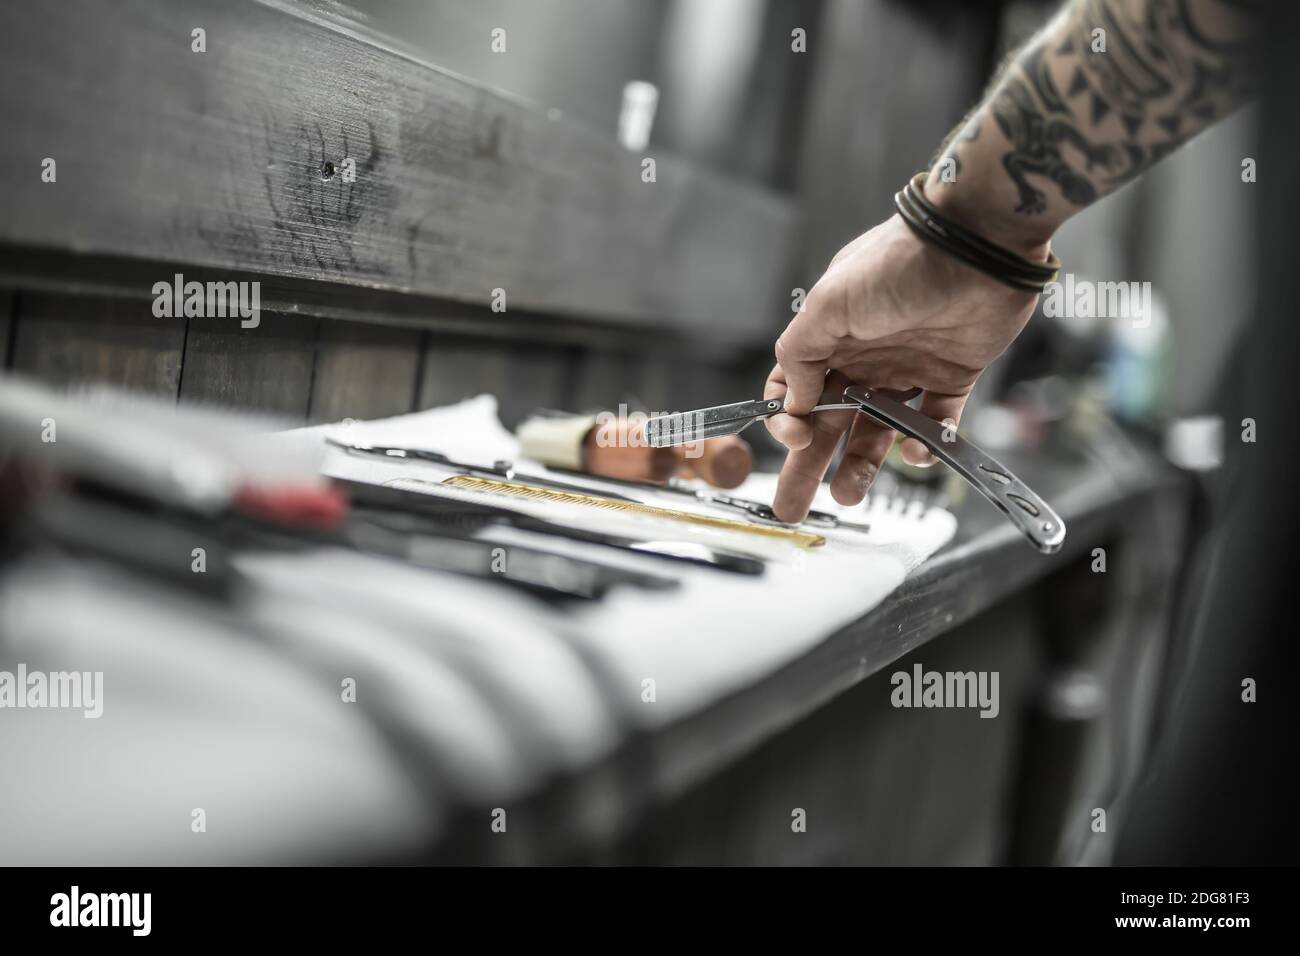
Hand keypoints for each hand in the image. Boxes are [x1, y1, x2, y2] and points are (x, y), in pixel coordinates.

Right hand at [764, 213, 1043, 521]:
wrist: (980, 245)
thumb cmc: (899, 264)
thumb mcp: (828, 302)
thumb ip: (799, 353)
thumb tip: (788, 401)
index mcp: (829, 335)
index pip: (790, 390)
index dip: (785, 421)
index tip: (794, 440)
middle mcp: (863, 356)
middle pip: (827, 422)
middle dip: (807, 465)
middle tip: (792, 507)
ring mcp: (907, 368)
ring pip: (876, 431)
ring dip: (860, 465)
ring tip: (849, 494)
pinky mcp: (952, 377)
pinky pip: (933, 423)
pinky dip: (924, 445)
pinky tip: (916, 452)